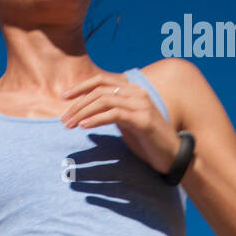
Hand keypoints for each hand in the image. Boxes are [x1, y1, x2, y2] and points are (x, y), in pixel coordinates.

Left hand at [60, 72, 180, 174]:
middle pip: (100, 90)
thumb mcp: (126, 124)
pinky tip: (84, 127)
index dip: (81, 86)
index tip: (64, 98)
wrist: (172, 155)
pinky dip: (96, 119)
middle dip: (78, 104)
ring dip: (83, 112)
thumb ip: (112, 114)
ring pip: (105, 100)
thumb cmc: (148, 141)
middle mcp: (137, 93)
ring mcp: (141, 105)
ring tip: (69, 125)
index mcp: (132, 91)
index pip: (102, 80)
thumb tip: (88, 118)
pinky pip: (114, 114)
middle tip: (63, 119)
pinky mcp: (142, 120)